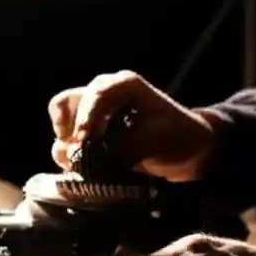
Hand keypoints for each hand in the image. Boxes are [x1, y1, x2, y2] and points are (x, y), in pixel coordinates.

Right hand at [47, 70, 217, 181]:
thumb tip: (93, 163)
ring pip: (63, 122)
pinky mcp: (95, 134)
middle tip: (77, 154)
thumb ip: (123, 148)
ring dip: (65, 145)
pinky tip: (83, 169)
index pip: (92, 97)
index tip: (85, 146)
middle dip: (67, 131)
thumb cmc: (179, 137)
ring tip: (78, 165)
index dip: (85, 123)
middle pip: (65, 103)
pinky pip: (70, 141)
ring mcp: (96, 114)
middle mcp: (104, 94)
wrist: (192, 151)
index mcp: (123, 85)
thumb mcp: (154, 140)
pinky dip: (70, 155)